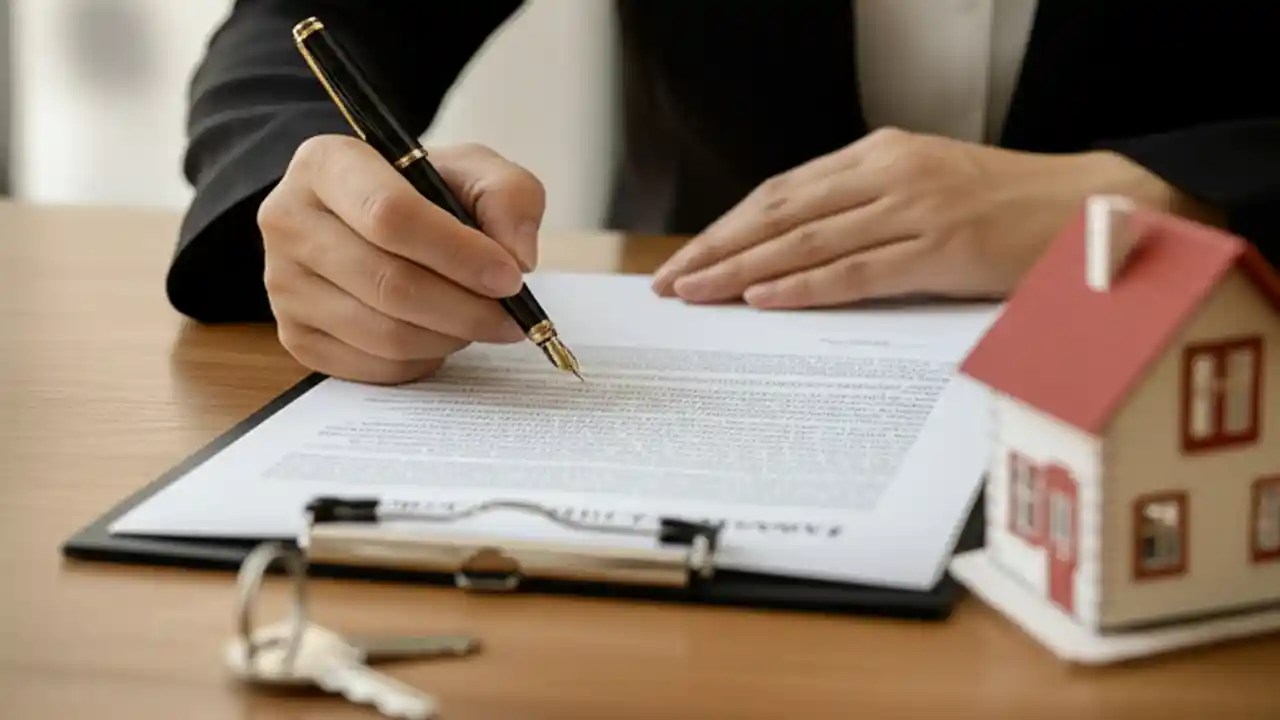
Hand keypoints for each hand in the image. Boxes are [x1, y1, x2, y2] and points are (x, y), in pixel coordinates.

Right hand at [258, 137, 544, 383]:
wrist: (378, 222)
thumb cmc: (425, 193)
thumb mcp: (475, 171)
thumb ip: (509, 196)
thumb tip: (516, 258)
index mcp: (326, 164)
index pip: (389, 216)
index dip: (458, 253)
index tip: (509, 277)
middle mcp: (289, 221)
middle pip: (388, 283)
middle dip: (465, 308)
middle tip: (512, 317)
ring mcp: (283, 285)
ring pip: (383, 333)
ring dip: (449, 337)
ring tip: (480, 321)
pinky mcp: (295, 336)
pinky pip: (373, 367)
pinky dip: (423, 360)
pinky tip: (441, 335)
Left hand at [652, 128, 1218, 307]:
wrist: (1093, 207)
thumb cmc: (1010, 207)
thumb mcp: (928, 188)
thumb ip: (868, 207)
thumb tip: (801, 246)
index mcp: (882, 156)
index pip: (783, 191)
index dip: (729, 225)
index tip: (690, 253)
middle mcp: (889, 175)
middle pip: (780, 213)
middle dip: (717, 247)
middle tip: (670, 280)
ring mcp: (913, 210)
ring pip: (806, 242)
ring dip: (742, 269)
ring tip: (696, 292)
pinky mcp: (939, 250)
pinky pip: (855, 271)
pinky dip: (803, 288)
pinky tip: (762, 300)